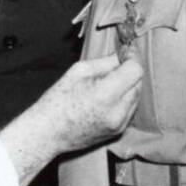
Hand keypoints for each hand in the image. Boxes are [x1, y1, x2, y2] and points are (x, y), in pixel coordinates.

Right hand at [0, 55, 143, 185]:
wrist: (47, 133)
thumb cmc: (57, 100)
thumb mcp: (78, 72)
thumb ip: (105, 62)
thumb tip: (123, 55)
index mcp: (105, 94)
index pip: (135, 70)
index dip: (131, 58)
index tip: (125, 53)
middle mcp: (117, 111)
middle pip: (138, 83)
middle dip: (129, 72)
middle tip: (113, 67)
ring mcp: (120, 124)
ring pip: (136, 96)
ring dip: (127, 86)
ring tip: (106, 85)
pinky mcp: (119, 132)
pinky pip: (130, 109)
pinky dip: (123, 100)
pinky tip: (106, 99)